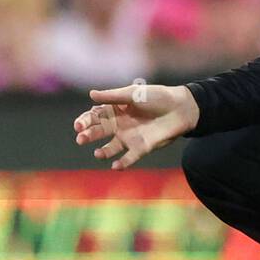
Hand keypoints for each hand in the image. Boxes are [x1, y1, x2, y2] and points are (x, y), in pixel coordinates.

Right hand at [73, 83, 200, 169]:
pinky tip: (115, 166)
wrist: (180, 108)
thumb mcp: (133, 94)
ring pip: (110, 148)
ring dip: (103, 152)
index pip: (93, 117)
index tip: (78, 125)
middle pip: (98, 132)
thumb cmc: (156, 97)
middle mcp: (118, 125)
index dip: (84, 121)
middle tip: (81, 139)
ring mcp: (128, 137)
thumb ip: (113, 96)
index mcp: (113, 110)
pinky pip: (129, 157)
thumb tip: (91, 94)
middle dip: (88, 136)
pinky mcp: (141, 148)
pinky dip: (122, 163)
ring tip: (98, 154)